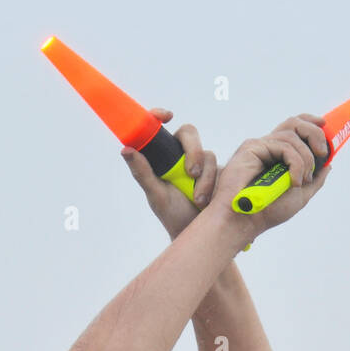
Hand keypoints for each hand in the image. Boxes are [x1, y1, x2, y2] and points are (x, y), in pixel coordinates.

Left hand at [121, 108, 217, 239]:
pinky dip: (216, 184)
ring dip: (205, 178)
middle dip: (193, 151)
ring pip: (208, 155)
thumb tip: (126, 149)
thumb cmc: (173, 215)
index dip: (160, 116)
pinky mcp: (220, 173)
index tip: (166, 117)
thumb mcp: (156, 195)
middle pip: (189, 134)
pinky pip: (223, 169)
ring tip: (199, 201)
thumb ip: (142, 172)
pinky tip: (210, 201)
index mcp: (163, 157)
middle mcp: (182, 156)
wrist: (198, 234)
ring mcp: (202, 164)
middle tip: (191, 173)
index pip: (161, 129)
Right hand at [209, 114, 331, 238]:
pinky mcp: (253, 147)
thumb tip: (327, 165)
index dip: (310, 123)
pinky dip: (295, 163)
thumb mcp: (300, 196)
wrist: (245, 221)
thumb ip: (314, 180)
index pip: (294, 129)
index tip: (325, 126)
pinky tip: (293, 181)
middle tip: (322, 152)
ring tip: (301, 181)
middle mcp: (268, 147)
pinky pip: (283, 146)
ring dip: (305, 159)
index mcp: (277, 155)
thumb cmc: (268, 212)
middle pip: (294, 123)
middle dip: (314, 133)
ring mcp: (260, 146)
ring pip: (292, 135)